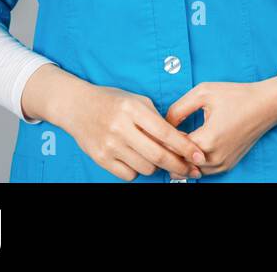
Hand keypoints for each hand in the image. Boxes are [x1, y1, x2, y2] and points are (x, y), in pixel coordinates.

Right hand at [57, 83, 205, 181]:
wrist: (77, 106)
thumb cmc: (113, 102)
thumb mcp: (137, 101)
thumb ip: (157, 120)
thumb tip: (180, 141)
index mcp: (133, 110)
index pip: (166, 133)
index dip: (186, 147)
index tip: (199, 156)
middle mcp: (120, 128)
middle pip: (157, 155)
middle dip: (179, 165)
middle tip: (191, 169)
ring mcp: (109, 145)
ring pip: (145, 167)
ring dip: (158, 167)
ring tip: (160, 158)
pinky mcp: (100, 159)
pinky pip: (128, 175)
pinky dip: (138, 170)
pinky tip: (139, 160)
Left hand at [164, 76, 276, 177]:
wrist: (267, 104)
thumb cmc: (238, 96)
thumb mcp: (204, 92)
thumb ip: (178, 108)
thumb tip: (163, 123)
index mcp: (207, 139)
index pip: (172, 150)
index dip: (160, 141)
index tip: (154, 131)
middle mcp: (215, 157)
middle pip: (178, 164)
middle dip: (168, 153)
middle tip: (160, 139)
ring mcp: (222, 164)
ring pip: (190, 171)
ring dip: (180, 160)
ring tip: (174, 143)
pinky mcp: (227, 165)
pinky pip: (203, 171)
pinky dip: (193, 163)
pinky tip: (190, 147)